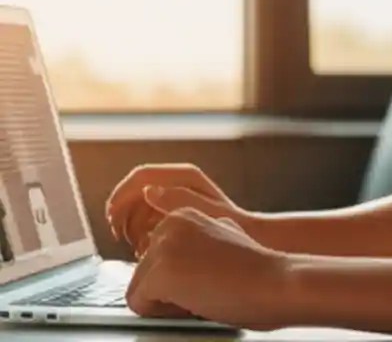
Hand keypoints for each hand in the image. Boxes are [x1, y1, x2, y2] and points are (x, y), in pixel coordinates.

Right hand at [106, 164, 258, 258]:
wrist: (248, 234)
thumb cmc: (229, 224)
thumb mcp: (204, 211)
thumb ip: (177, 199)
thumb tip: (149, 191)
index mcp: (183, 176)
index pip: (140, 175)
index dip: (121, 194)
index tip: (111, 216)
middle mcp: (178, 180)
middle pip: (134, 190)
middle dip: (122, 213)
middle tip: (119, 235)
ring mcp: (176, 193)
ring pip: (138, 205)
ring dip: (130, 224)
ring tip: (133, 244)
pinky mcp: (175, 208)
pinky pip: (148, 215)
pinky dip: (141, 230)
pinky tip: (144, 246)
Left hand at [126, 187, 290, 330]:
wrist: (278, 282)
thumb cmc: (260, 270)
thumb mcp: (226, 238)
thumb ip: (199, 239)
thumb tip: (185, 255)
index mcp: (183, 215)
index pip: (156, 260)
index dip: (182, 278)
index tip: (211, 275)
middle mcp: (169, 224)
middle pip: (143, 274)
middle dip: (170, 290)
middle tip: (209, 287)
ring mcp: (162, 247)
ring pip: (138, 290)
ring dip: (168, 302)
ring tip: (205, 293)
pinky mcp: (160, 272)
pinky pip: (139, 305)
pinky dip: (164, 313)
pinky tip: (197, 300)